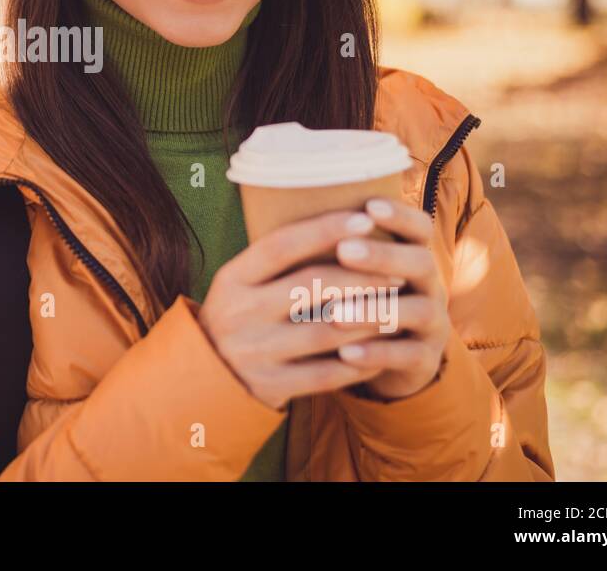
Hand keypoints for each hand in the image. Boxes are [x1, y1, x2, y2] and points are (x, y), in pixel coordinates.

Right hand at [196, 209, 403, 410]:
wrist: (209, 377)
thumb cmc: (240, 315)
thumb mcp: (241, 282)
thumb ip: (278, 260)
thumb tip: (341, 224)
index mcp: (232, 279)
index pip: (281, 245)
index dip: (325, 229)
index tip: (365, 219)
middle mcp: (240, 313)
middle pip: (311, 286)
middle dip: (361, 276)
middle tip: (397, 272)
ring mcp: (255, 352)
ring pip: (326, 331)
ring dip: (370, 318)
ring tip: (396, 308)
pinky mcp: (271, 386)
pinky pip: (327, 374)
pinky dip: (361, 361)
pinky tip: (383, 348)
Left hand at [329, 197, 449, 399]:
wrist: (385, 360)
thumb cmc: (358, 302)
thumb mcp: (354, 273)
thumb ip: (337, 246)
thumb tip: (288, 201)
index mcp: (413, 256)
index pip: (419, 227)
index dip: (399, 215)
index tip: (369, 205)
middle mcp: (430, 285)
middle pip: (421, 262)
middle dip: (382, 256)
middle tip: (344, 251)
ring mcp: (433, 324)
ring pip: (416, 311)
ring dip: (374, 309)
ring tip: (335, 313)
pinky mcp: (426, 360)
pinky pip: (407, 356)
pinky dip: (377, 354)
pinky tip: (345, 354)